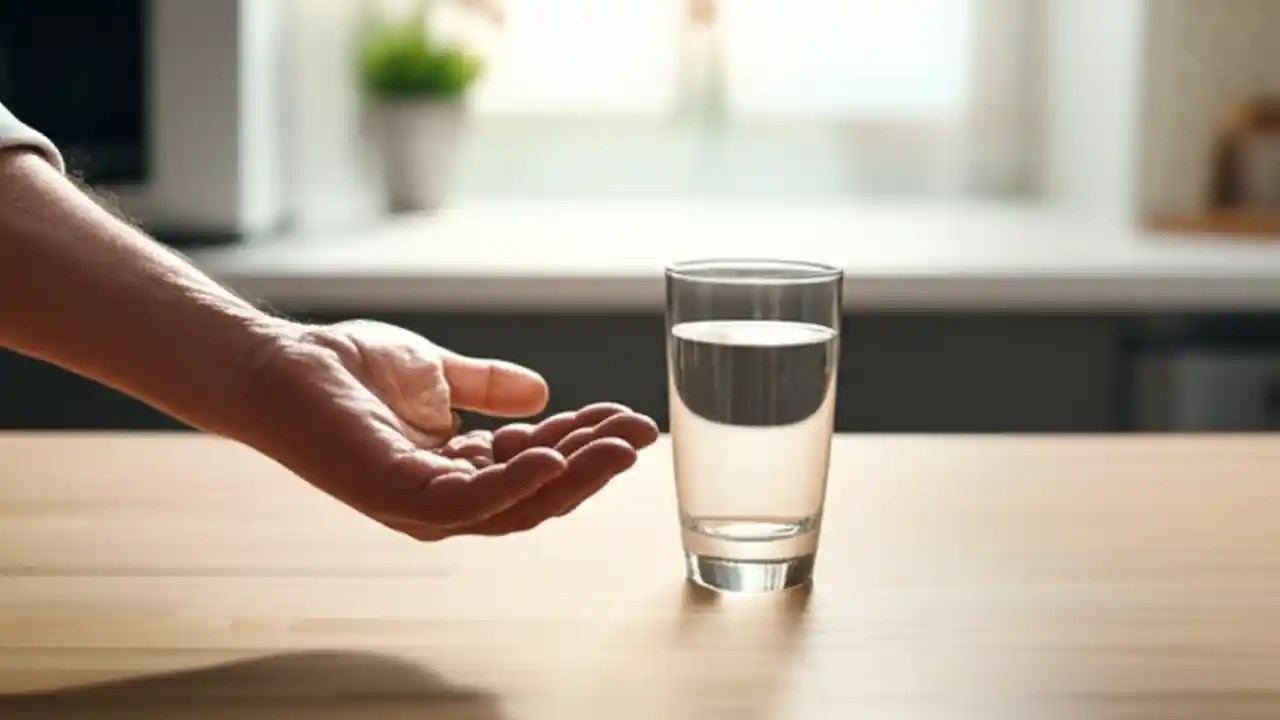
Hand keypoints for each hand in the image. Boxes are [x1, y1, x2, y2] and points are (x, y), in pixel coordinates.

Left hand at [228, 320, 658, 538]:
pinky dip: (513, 483)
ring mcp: (421, 504)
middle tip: (641, 433)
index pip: (538, 466)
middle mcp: (446, 497)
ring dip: (572, 476)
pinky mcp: (396, 496)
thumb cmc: (346, 366)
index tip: (630, 418)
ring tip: (618, 444)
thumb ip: (486, 385)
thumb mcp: (437, 372)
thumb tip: (543, 391)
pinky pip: (467, 503)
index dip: (586, 443)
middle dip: (594, 464)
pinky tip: (551, 454)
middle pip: (539, 494)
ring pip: (516, 505)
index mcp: (459, 469)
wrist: (279, 361)